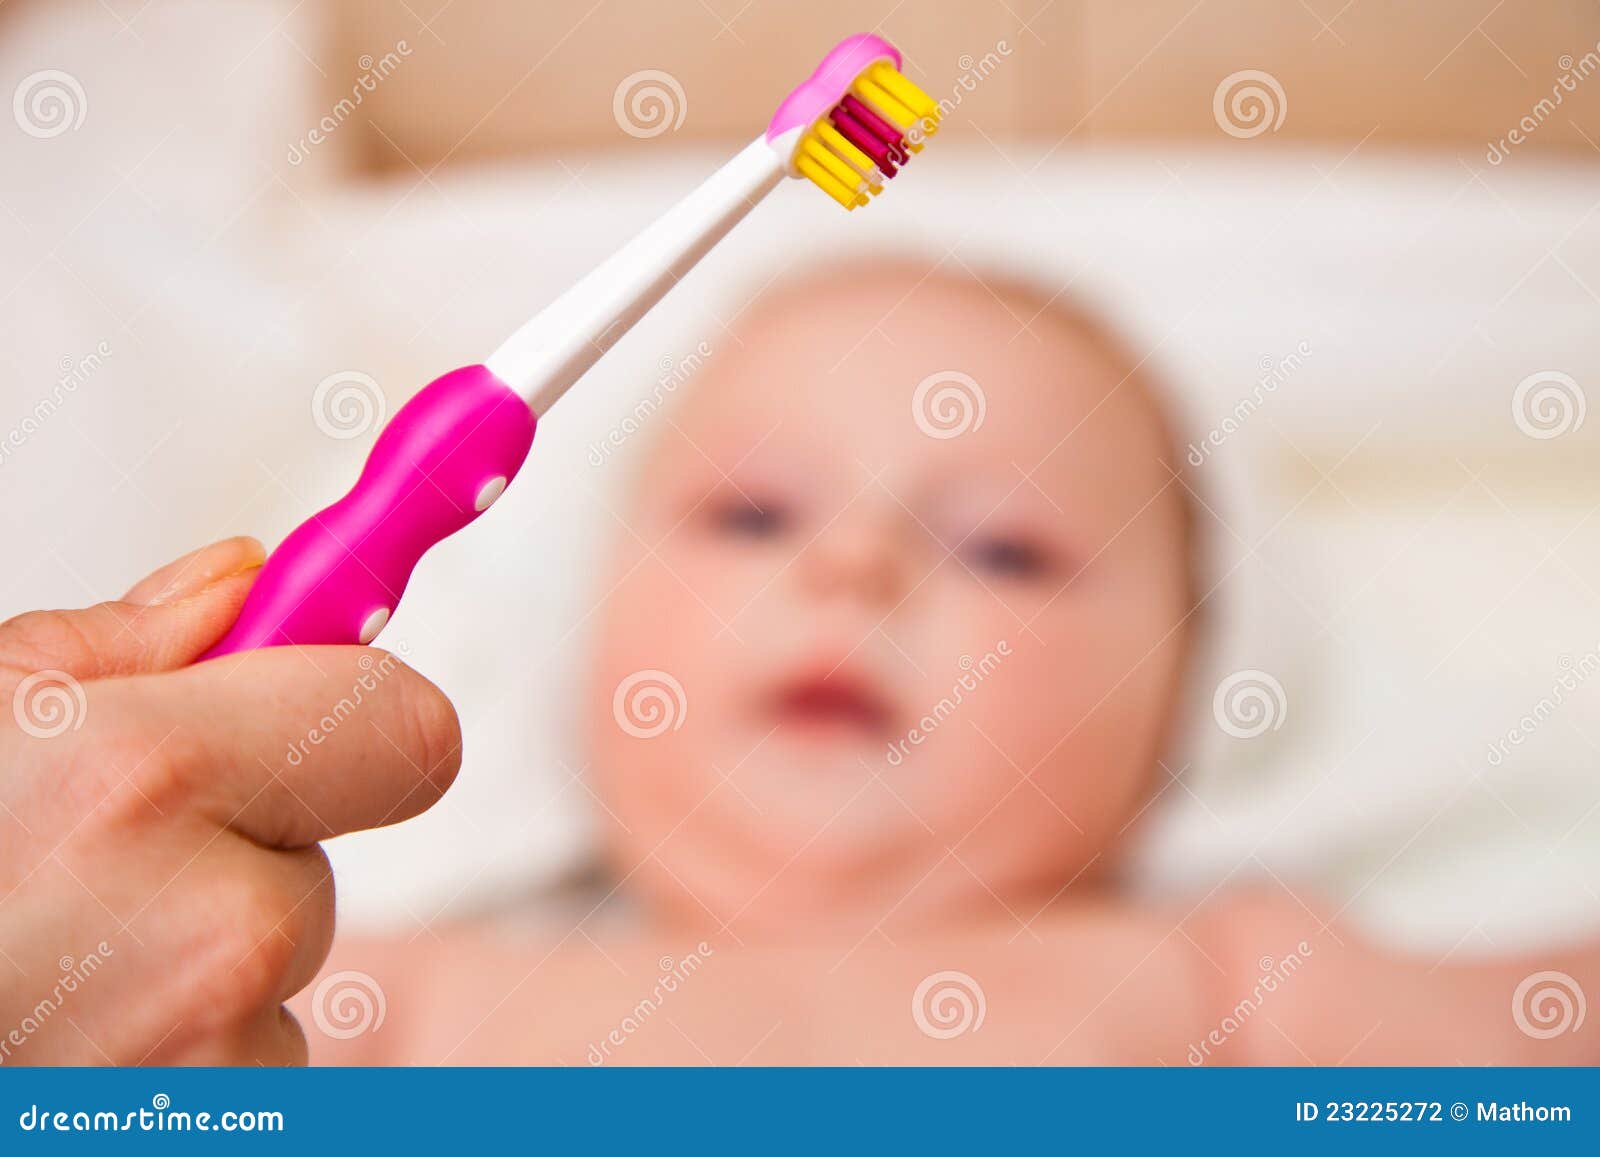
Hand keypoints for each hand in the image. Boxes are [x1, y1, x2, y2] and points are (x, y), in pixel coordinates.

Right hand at [0, 537, 460, 1063]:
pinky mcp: (212, 1132)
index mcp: (145, 782)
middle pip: (330, 861)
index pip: (409, 728)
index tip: (330, 711)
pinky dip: (188, 1050)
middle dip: (248, 850)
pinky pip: (254, 1062)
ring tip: (61, 963)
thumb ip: (129, 644)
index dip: (365, 716)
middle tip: (111, 863)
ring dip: (209, 958)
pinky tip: (75, 1038)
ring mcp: (209, 1059)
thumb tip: (249, 579)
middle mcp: (208, 933)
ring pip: (284, 970)